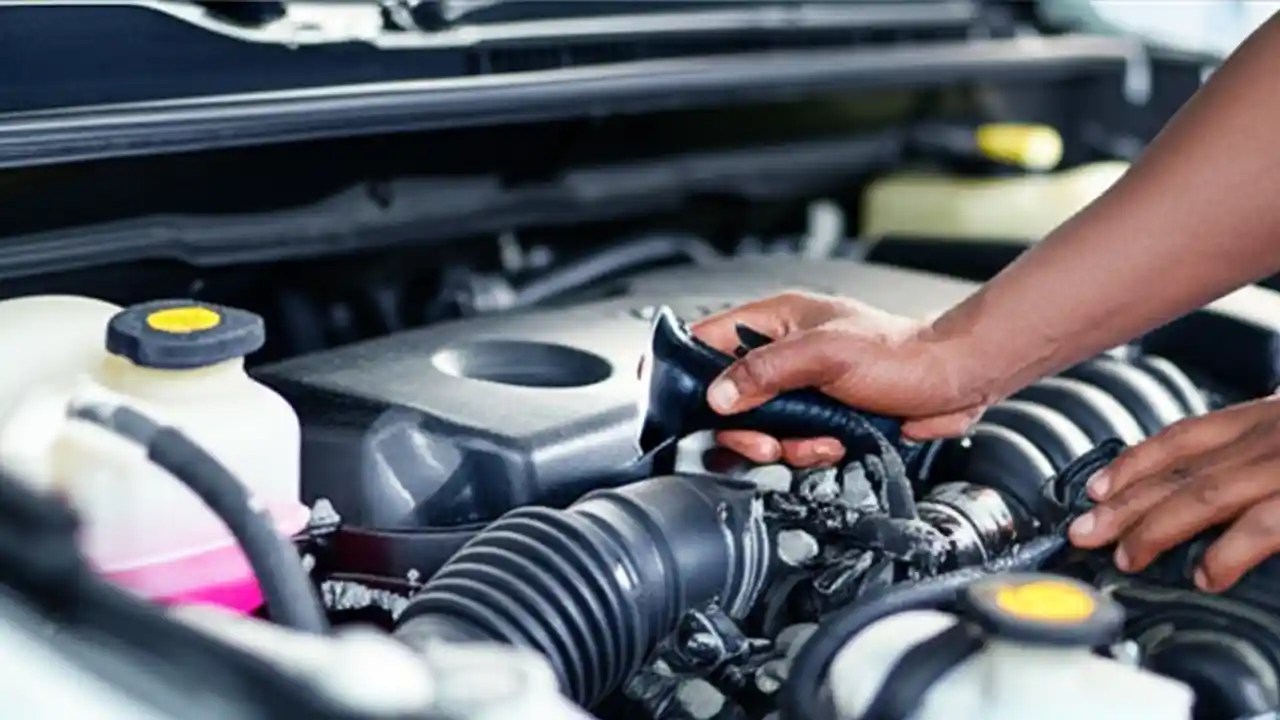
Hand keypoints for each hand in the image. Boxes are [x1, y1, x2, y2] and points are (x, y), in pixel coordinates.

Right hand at [690, 291, 992, 466]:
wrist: (952, 382)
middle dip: (741, 426)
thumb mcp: (825, 355)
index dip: (683, 367)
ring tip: (809, 442)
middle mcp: (780, 352)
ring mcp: (798, 386)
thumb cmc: (901, 354)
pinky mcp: (818, 416)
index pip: (706, 338)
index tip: (674, 397)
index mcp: (773, 321)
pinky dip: (805, 451)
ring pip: (757, 426)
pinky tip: (831, 444)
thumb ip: (766, 372)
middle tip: (761, 439)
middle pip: (726, 396)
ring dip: (778, 444)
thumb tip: (718, 394)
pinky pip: (790, 442)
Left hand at [1069, 396, 1279, 591]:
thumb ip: (1259, 455)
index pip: (1184, 436)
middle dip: (1123, 504)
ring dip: (1154, 529)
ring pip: (1204, 496)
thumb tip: (1218, 484)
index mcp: (1266, 417)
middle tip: (1082, 533)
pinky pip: (1262, 526)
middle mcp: (1271, 434)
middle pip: (1179, 471)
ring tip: (1124, 559)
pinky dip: (1227, 553)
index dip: (1134, 463)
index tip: (1095, 489)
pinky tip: (1205, 578)